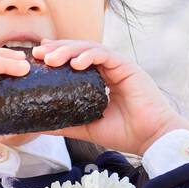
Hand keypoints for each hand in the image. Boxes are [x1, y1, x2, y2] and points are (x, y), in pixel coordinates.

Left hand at [29, 39, 188, 155]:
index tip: (36, 58)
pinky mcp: (128, 67)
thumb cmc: (125, 133)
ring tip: (50, 58)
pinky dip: (89, 56)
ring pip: (90, 49)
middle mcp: (109, 70)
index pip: (75, 61)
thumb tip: (37, 126)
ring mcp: (119, 66)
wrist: (151, 138)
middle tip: (37, 54)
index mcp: (101, 80)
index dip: (56, 56)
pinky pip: (105, 55)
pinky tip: (75, 63)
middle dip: (57, 49)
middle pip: (79, 51)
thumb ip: (65, 123)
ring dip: (69, 50)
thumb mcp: (87, 128)